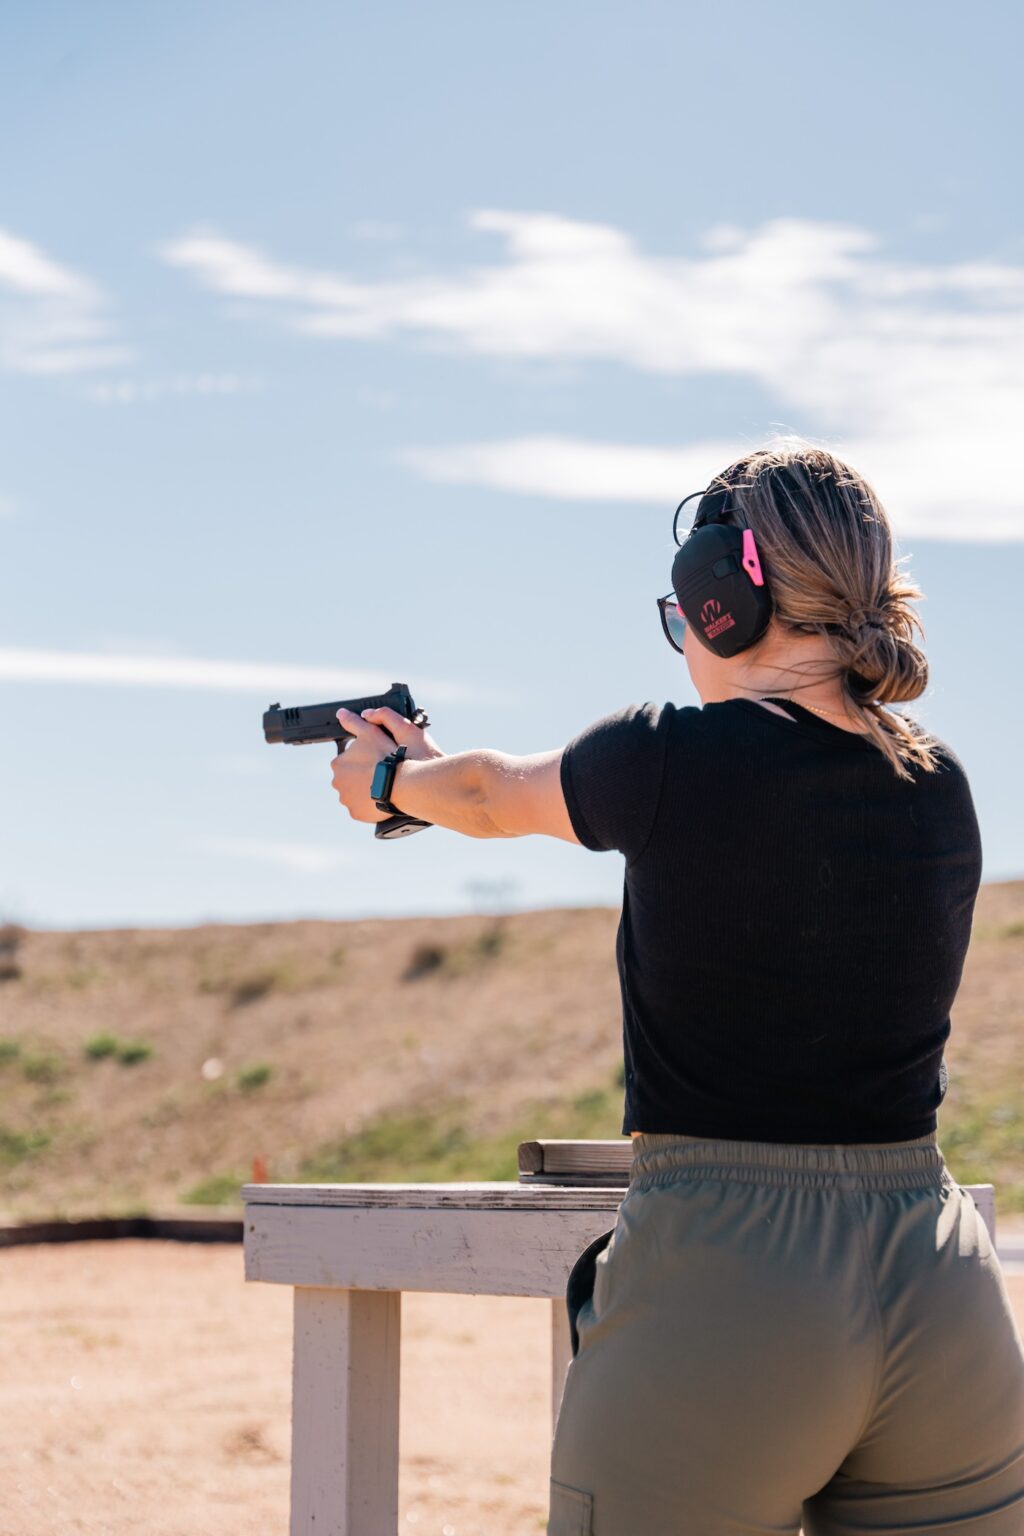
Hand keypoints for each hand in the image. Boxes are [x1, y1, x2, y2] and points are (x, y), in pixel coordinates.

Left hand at [330, 706, 444, 822]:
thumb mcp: (370, 732)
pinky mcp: (356, 814)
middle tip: (379, 772)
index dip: (362, 759)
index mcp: (338, 764)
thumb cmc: (386, 755)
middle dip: (361, 776)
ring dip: (365, 791)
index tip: (375, 760)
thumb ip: (354, 722)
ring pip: (355, 794)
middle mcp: (338, 783)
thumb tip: (341, 713)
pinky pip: (362, 809)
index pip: (347, 762)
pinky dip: (369, 805)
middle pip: (349, 779)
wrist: (400, 782)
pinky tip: (380, 797)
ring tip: (382, 785)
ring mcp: (347, 800)